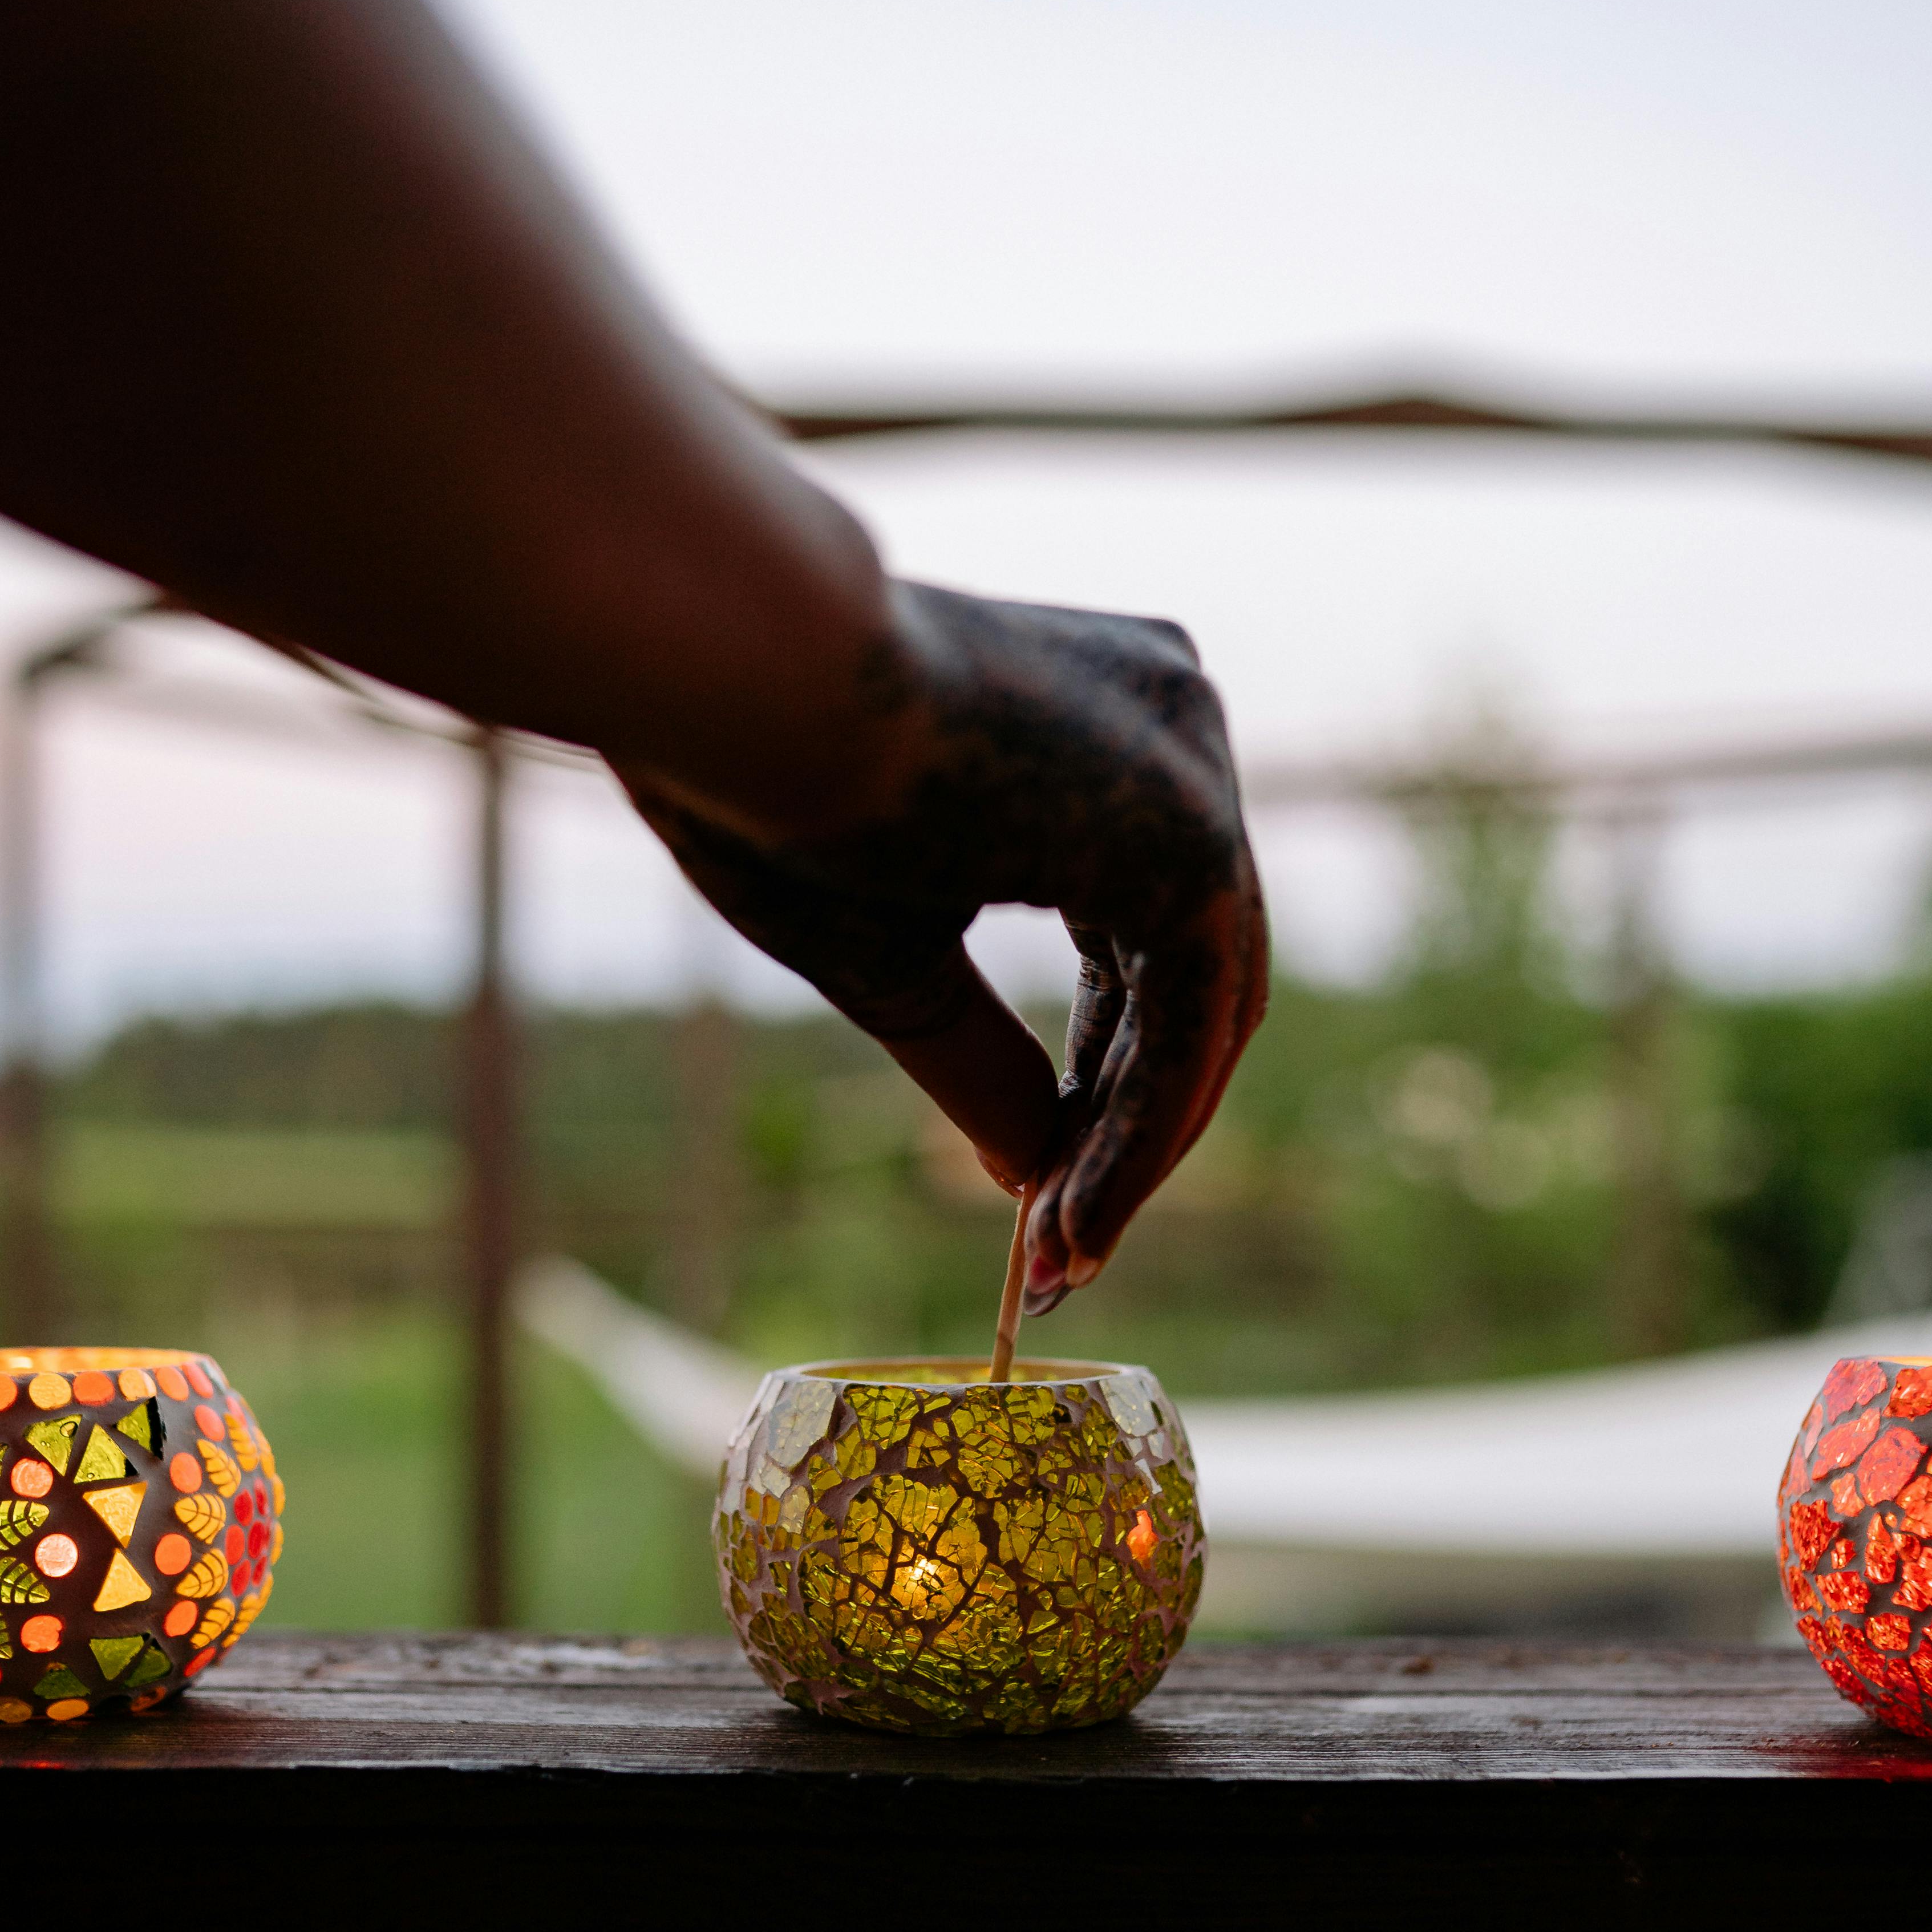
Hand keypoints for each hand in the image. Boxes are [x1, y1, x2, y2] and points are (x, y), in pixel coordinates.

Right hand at [621, 579, 1268, 1313]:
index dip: (1100, 1085)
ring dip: (1134, 1150)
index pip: (1143, 945)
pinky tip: (1071, 1219)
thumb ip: (985, 1055)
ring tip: (1059, 1258)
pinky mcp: (1186, 832)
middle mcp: (1176, 730)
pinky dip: (1139, 1133)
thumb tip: (1035, 1176)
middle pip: (1188, 983)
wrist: (729, 672)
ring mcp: (1193, 767)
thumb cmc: (768, 784)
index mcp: (1109, 728)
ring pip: (1202, 1008)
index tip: (1045, 1196)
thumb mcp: (895, 950)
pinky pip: (1188, 1021)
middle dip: (1127, 1130)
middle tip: (1063, 1252)